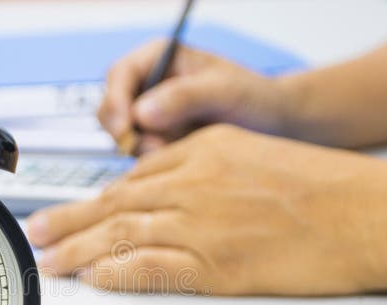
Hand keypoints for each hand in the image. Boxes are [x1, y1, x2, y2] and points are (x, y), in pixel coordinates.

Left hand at [27, 125, 386, 295]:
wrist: (367, 213)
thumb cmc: (323, 187)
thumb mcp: (255, 156)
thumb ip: (207, 171)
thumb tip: (168, 195)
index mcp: (203, 150)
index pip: (135, 176)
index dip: (100, 198)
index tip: (78, 210)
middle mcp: (193, 183)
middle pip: (115, 203)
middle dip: (70, 219)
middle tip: (38, 232)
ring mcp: (199, 224)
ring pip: (122, 234)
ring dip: (79, 248)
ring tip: (50, 261)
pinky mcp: (214, 265)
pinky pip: (150, 268)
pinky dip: (117, 273)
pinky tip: (93, 280)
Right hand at [98, 40, 296, 153]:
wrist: (274, 128)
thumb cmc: (255, 98)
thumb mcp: (224, 91)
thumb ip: (184, 97)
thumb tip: (140, 113)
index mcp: (159, 58)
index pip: (118, 75)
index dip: (116, 102)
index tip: (127, 128)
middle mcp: (148, 86)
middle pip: (112, 111)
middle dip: (129, 133)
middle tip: (157, 149)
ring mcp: (150, 117)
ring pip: (124, 140)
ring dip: (146, 152)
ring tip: (183, 149)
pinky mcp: (156, 143)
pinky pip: (140, 158)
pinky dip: (155, 164)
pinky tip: (183, 158)